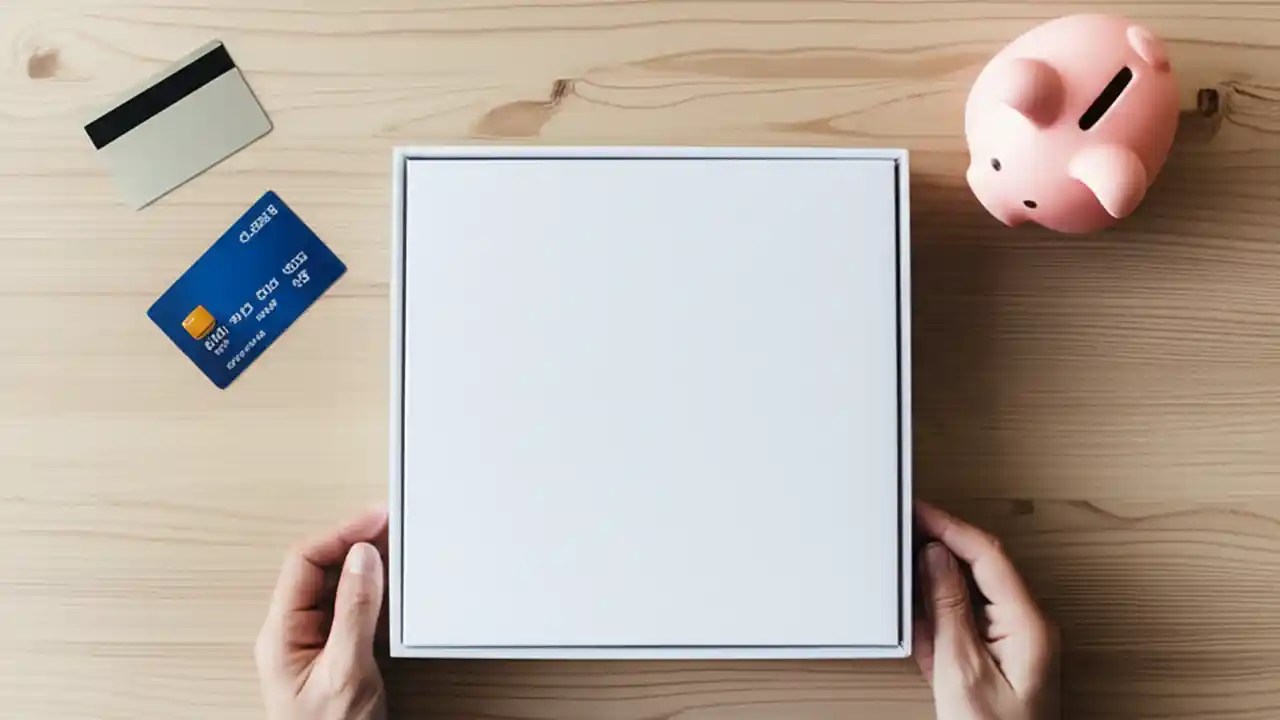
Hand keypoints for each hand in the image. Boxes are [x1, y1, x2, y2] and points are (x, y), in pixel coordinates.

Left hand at [255, 508, 389, 719]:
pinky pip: (355, 609)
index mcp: (282, 633)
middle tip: (394, 525)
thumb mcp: (346, 673)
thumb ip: (354, 613)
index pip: (305, 563)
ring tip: (400, 549)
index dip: (341, 533)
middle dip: (357, 542)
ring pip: (339, 586)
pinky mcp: (338, 654)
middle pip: (321, 568)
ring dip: (369, 566)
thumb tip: (362, 557)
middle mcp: (295, 632)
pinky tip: (398, 587)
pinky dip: (378, 592)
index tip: (377, 518)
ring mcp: (316, 643)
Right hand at [913, 501, 1059, 719]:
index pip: (988, 556)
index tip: (920, 510)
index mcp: (1028, 626)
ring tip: (903, 569)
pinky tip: (917, 614)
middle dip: (942, 546)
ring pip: (971, 595)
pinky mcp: (998, 663)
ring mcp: (1015, 646)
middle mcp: (1027, 630)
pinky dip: (938, 614)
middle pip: (983, 569)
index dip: (951, 527)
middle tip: (906, 530)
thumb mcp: (961, 670)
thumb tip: (937, 558)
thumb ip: (949, 609)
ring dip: (936, 581)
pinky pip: (966, 623)